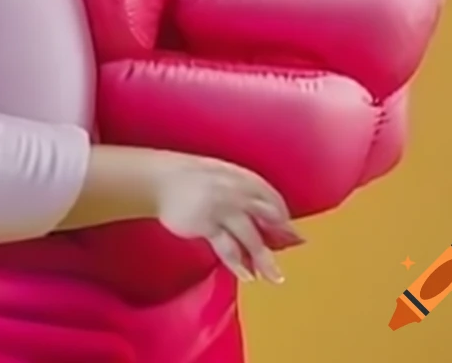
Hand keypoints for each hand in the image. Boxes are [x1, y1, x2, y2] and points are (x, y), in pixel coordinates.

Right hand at [152, 152, 302, 283]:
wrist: (158, 179)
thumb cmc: (191, 177)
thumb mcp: (220, 174)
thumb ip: (242, 191)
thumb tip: (266, 215)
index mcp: (240, 176)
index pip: (270, 197)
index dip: (282, 215)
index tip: (290, 231)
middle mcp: (235, 191)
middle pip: (267, 217)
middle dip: (282, 236)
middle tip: (293, 249)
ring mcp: (221, 208)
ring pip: (251, 237)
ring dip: (264, 259)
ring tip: (274, 277)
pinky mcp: (206, 224)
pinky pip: (228, 247)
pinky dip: (238, 264)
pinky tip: (247, 276)